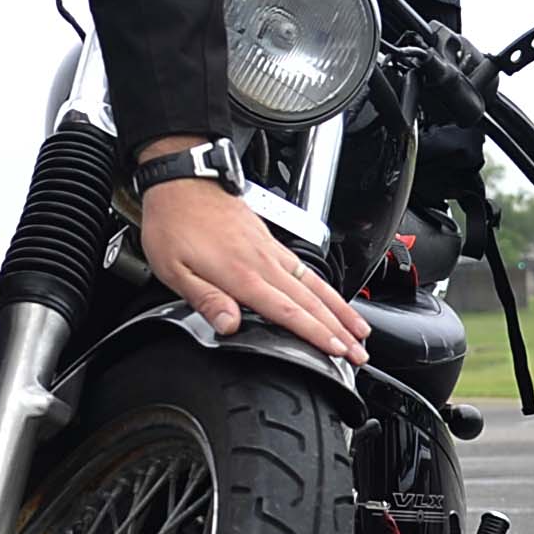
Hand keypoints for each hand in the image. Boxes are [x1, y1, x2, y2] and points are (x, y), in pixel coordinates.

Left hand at [139, 178, 370, 362]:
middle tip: (360, 353)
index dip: (315, 335)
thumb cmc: (174, 222)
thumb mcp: (173, 268)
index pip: (288, 312)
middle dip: (339, 331)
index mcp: (241, 274)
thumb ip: (205, 299)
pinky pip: (306, 269)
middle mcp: (263, 262)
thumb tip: (228, 325)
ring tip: (359, 331)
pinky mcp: (269, 241)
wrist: (182, 180)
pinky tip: (332, 298)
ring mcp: (270, 250)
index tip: (337, 351)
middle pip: (311, 303)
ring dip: (340, 310)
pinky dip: (326, 287)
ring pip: (315, 285)